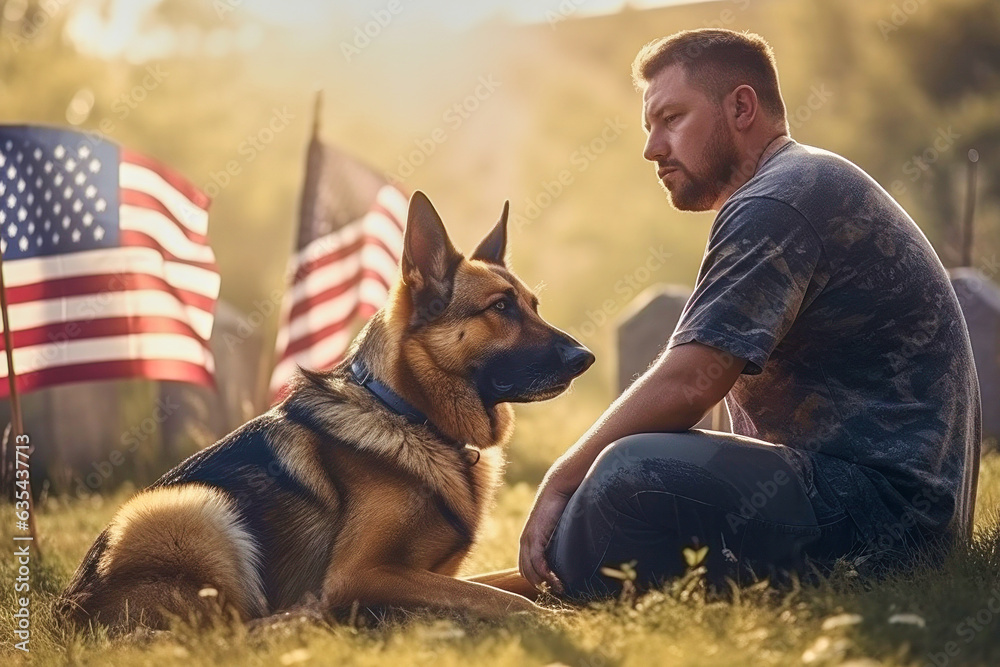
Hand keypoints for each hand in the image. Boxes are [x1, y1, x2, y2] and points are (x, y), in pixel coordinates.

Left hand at [518, 475, 574, 593]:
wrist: (558, 488)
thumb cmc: (562, 507)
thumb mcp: (558, 529)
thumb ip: (559, 543)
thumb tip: (572, 556)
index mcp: (528, 542)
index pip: (527, 569)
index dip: (538, 582)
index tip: (554, 589)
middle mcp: (525, 542)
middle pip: (526, 573)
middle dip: (540, 586)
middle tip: (558, 593)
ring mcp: (528, 540)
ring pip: (530, 571)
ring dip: (544, 583)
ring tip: (560, 589)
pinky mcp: (534, 536)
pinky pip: (537, 562)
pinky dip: (546, 574)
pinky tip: (558, 581)